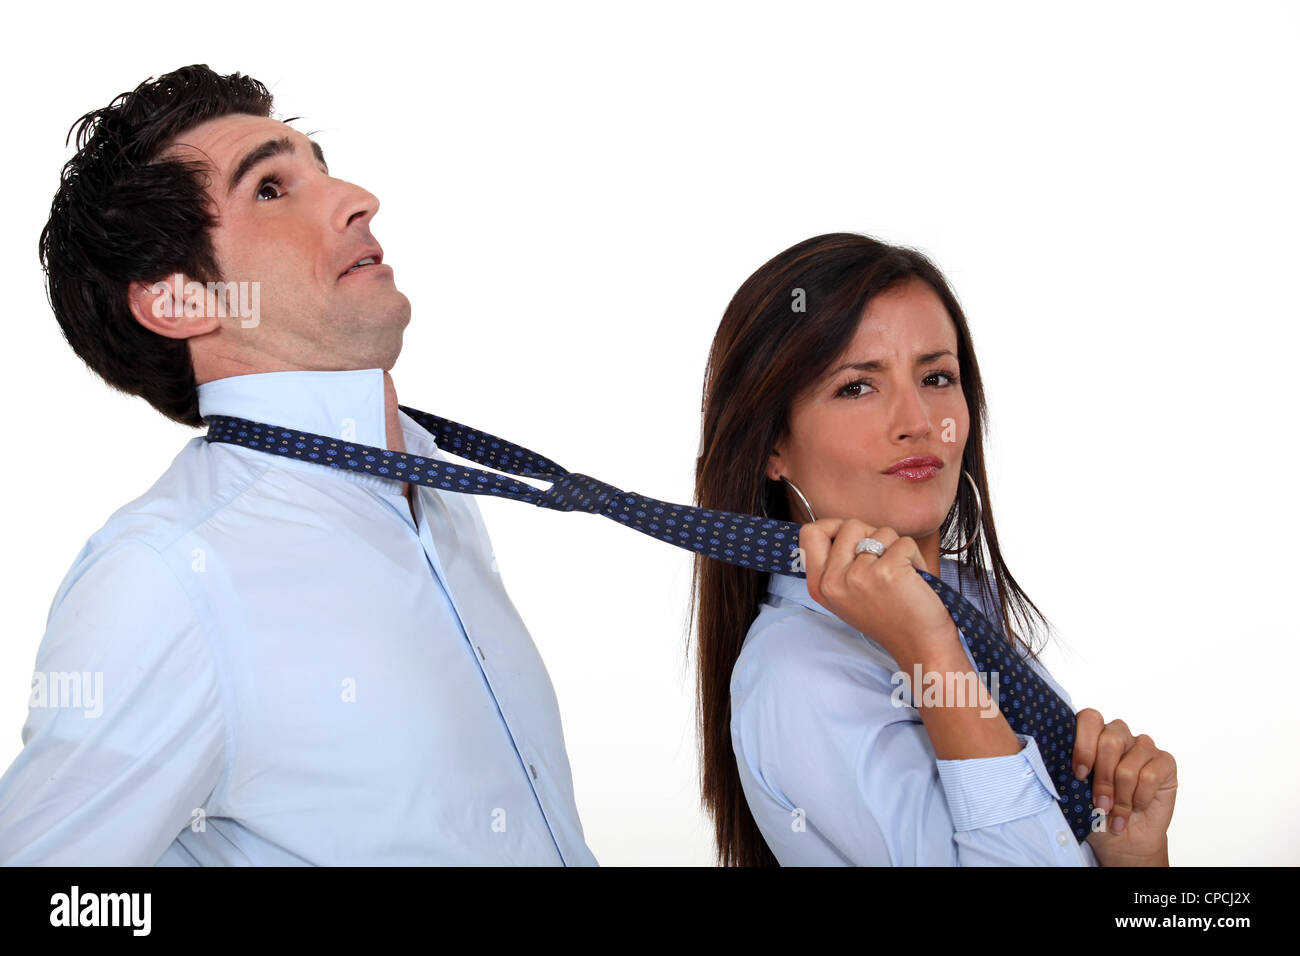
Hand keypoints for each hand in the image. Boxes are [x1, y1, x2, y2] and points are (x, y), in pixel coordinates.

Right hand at [799, 518, 956, 664]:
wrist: (919, 645)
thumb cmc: (889, 617)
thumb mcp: (846, 595)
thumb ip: (835, 564)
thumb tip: (838, 527)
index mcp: (820, 586)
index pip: (810, 533)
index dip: (833, 526)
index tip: (853, 538)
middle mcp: (833, 581)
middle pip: (850, 525)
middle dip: (872, 535)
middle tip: (883, 561)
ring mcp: (858, 576)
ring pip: (880, 532)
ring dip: (896, 548)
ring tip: (900, 574)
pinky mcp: (887, 572)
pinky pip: (904, 542)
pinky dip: (915, 557)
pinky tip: (914, 579)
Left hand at [1074, 709, 1176, 865]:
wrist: (1124, 839)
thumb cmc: (1095, 812)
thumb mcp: (1074, 792)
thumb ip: (1065, 771)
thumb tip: (1051, 763)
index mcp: (1093, 734)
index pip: (1090, 719)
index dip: (1084, 745)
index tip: (1079, 774)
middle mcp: (1119, 735)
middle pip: (1110, 740)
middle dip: (1103, 778)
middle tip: (1101, 804)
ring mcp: (1143, 746)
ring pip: (1130, 765)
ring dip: (1121, 796)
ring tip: (1117, 814)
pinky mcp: (1165, 762)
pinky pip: (1151, 775)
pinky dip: (1140, 797)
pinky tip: (1137, 806)